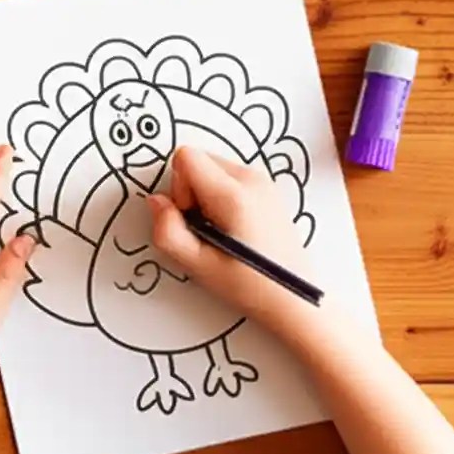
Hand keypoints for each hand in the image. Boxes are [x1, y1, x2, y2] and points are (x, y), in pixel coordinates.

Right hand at [146, 146, 313, 338]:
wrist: (296, 296)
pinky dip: (220, 196)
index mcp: (234, 195)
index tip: (191, 218)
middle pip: (198, 159)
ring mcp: (262, 181)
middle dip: (190, 191)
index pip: (186, 157)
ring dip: (204, 195)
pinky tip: (232, 227)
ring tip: (221, 231)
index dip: (177, 188)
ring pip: (211, 167)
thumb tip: (156, 202)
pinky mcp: (266, 187)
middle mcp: (251, 179)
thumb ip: (168, 232)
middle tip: (206, 229)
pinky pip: (227, 177)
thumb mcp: (200, 266)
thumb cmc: (252, 285)